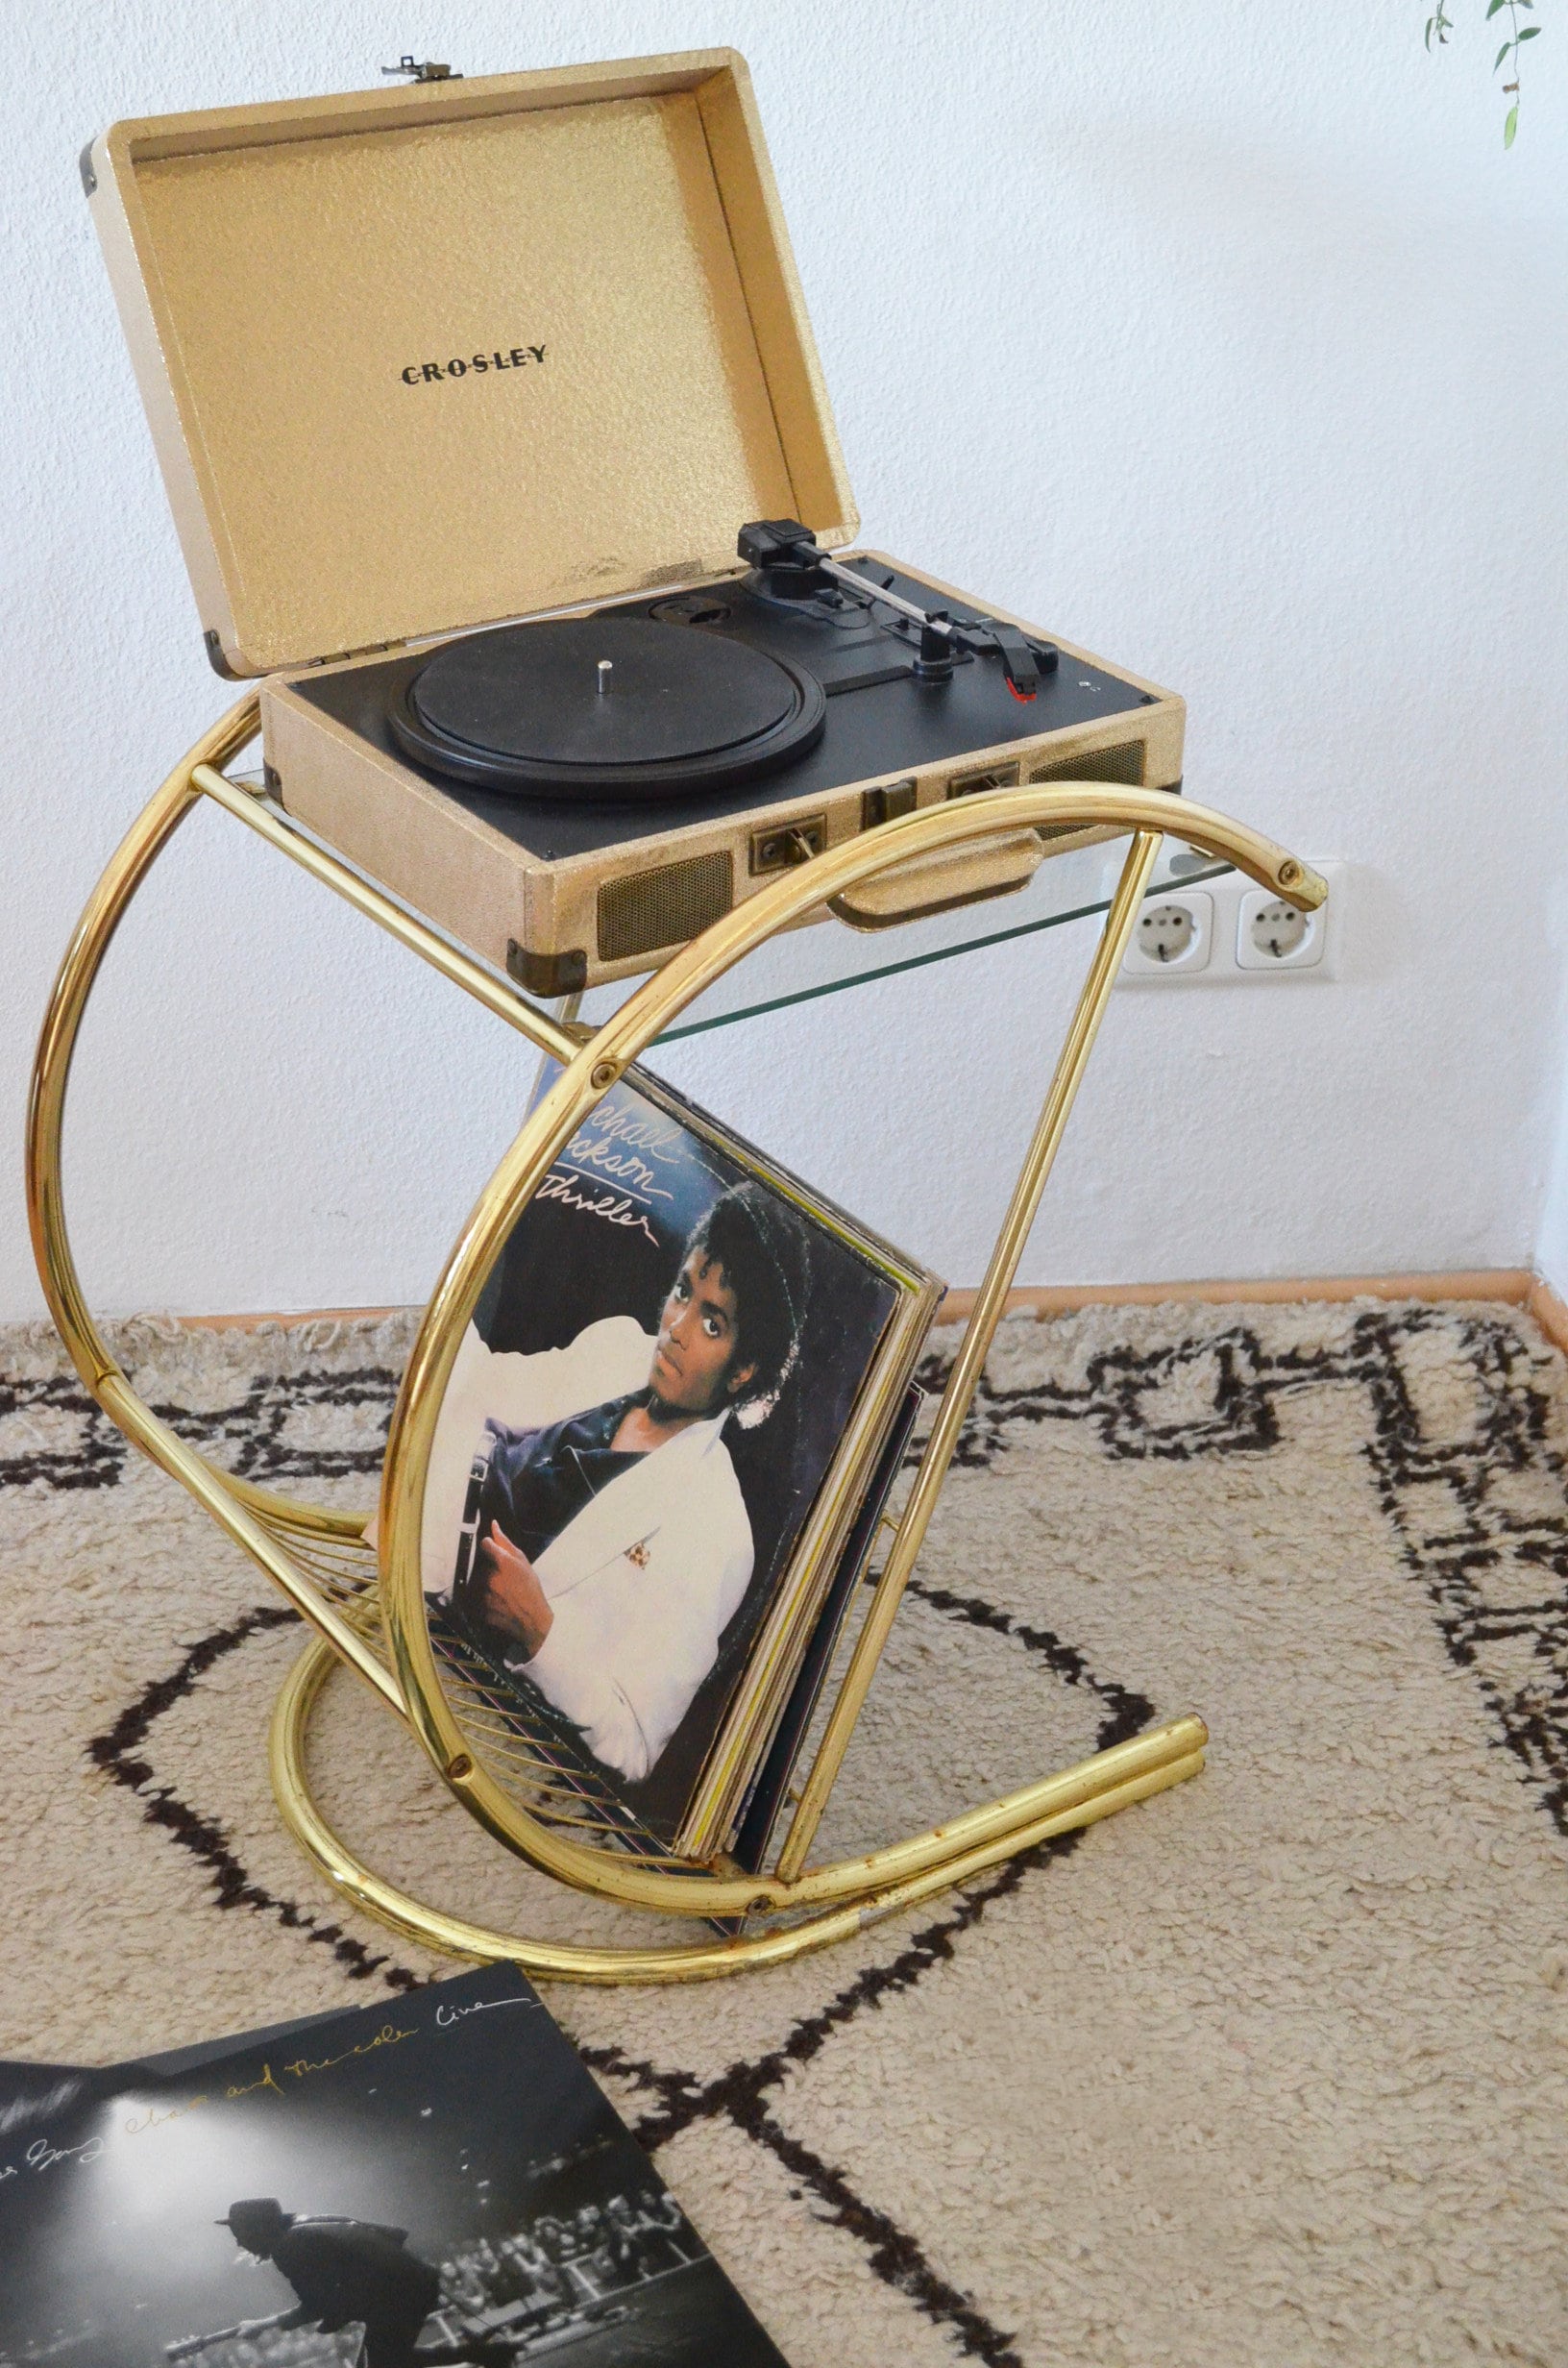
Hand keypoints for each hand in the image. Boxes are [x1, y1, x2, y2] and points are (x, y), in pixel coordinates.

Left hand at [473, 1521, 553, 1660]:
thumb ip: (506, 1543)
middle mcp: (490, 1577)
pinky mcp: (480, 1608)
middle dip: (491, 1570)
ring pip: (479, 1582)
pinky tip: (500, 1602)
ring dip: (488, 1585)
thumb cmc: (532, 1589)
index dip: (490, 1547)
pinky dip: (486, 1599)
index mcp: (502, 1563)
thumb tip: (493, 1525)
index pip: (485, 1545)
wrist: (533, 1620)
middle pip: (482, 1566)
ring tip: (503, 1592)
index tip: (494, 1552)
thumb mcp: (523, 1562)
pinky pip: (478, 1598)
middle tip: (506, 1580)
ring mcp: (484, 1594)